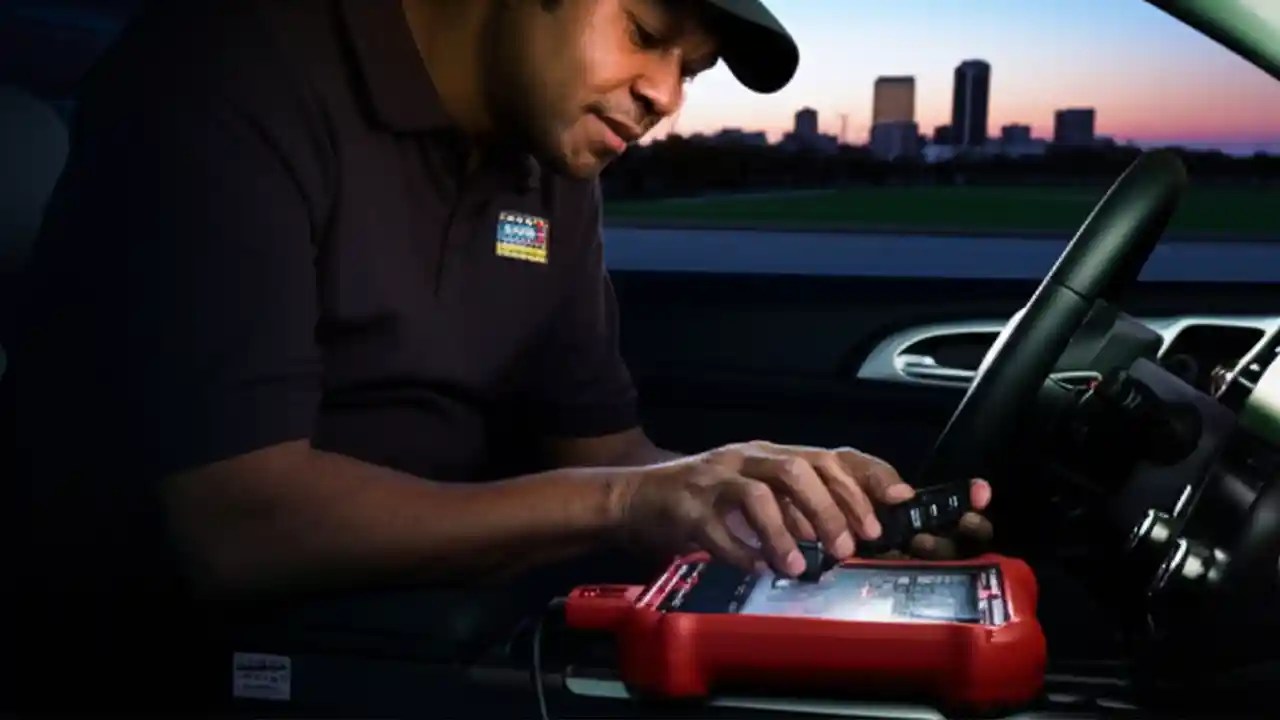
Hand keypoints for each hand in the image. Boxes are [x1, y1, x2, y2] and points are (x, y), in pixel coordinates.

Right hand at [607, 440, 992, 576]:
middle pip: (797, 469)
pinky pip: (720, 529)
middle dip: (832, 507)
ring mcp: (715, 480)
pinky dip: (743, 552)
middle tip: (851, 546)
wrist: (637, 497)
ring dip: (787, 530)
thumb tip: (848, 533)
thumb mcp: (758, 495)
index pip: (829, 454)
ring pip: (760, 493)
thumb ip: (798, 508)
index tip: (899, 498)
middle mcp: (747, 459)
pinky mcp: (687, 507)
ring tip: (801, 564)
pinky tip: (759, 568)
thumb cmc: (705, 500)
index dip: (866, 475)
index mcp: (770, 454)